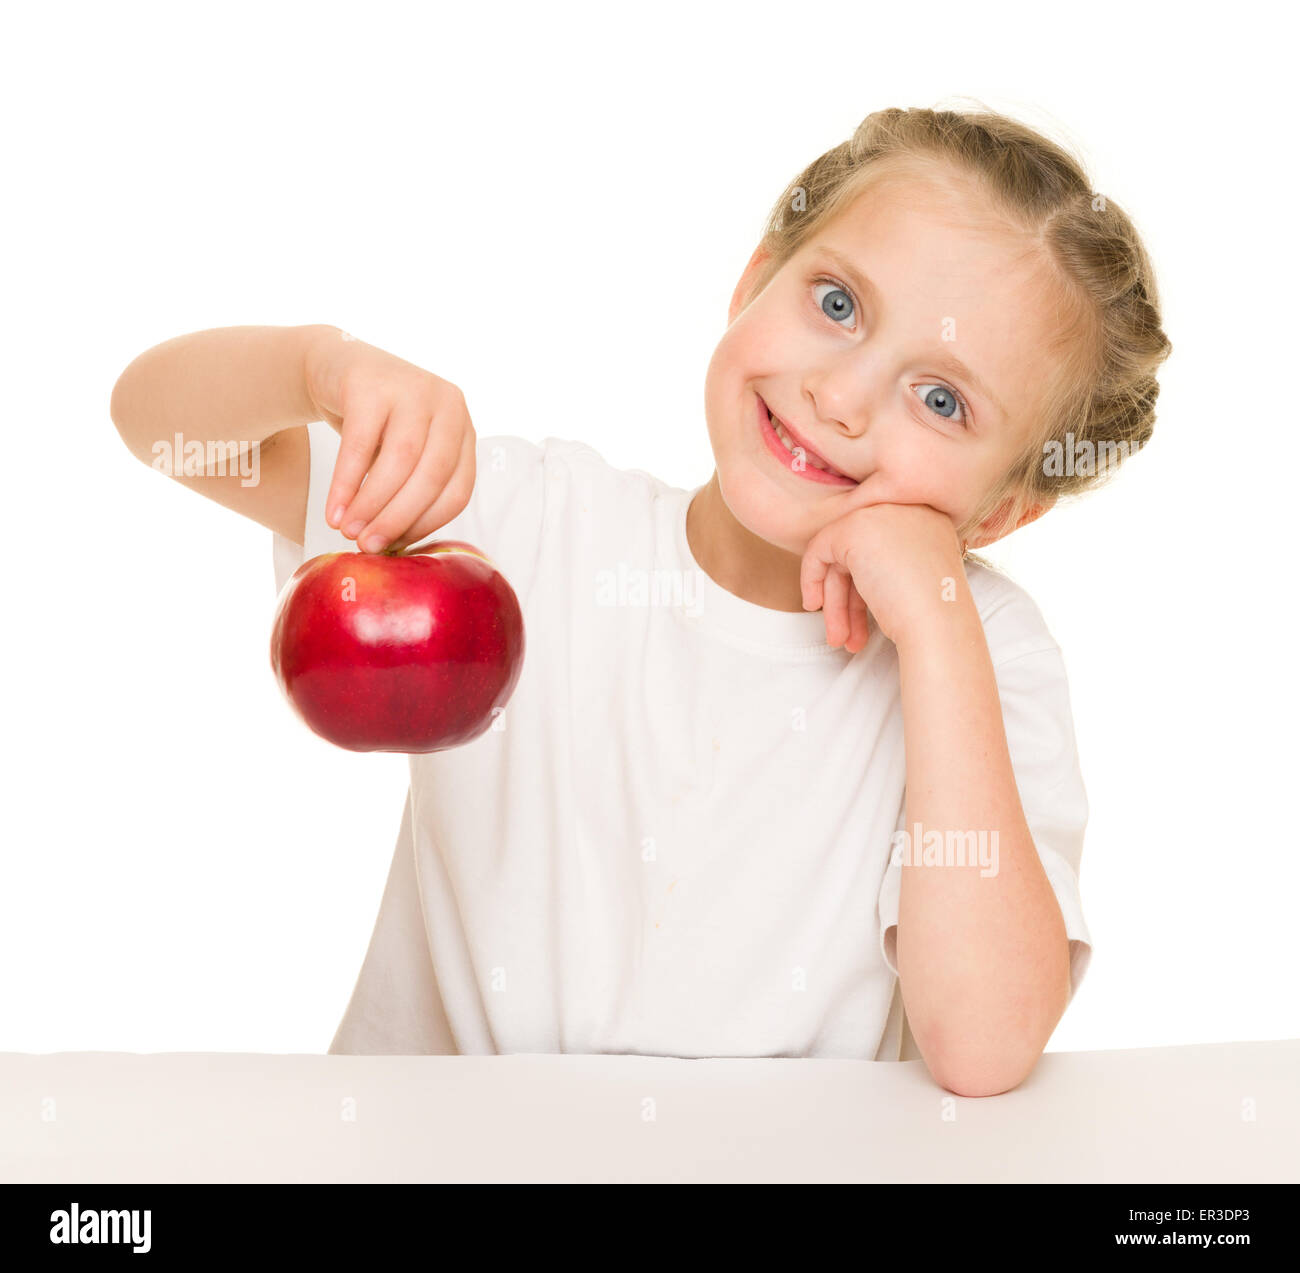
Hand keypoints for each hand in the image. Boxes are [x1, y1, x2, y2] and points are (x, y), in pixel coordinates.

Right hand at [303, 328, 475, 552]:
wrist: (334, 367)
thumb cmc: (376, 424)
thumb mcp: (405, 453)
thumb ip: (411, 490)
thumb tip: (394, 548)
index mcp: (463, 429)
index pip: (458, 490)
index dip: (426, 525)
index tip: (396, 550)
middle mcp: (448, 405)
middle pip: (432, 477)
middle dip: (398, 519)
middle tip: (368, 547)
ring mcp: (412, 389)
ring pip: (399, 462)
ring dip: (372, 505)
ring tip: (348, 532)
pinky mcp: (371, 385)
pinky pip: (360, 446)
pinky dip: (346, 484)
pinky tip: (334, 510)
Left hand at [799, 503, 966, 650]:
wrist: (939, 625)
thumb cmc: (933, 616)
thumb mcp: (915, 579)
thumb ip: (887, 565)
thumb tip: (844, 569)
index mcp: (928, 519)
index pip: (883, 545)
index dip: (866, 580)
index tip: (861, 612)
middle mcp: (907, 508)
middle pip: (862, 550)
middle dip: (849, 596)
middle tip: (844, 634)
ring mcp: (881, 514)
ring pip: (842, 554)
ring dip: (836, 600)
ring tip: (838, 638)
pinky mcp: (854, 528)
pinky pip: (820, 548)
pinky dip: (812, 577)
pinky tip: (813, 605)